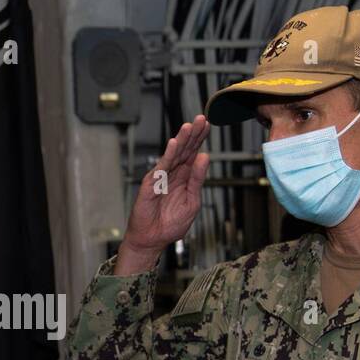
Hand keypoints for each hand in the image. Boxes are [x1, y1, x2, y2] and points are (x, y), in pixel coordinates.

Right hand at [115, 116, 210, 274]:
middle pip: (184, 150)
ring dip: (181, 140)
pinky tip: (174, 144)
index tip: (207, 124)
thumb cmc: (170, 224)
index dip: (200, 139)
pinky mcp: (151, 184)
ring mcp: (161, 177)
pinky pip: (161, 167)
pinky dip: (168, 155)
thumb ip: (197, 179)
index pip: (193, 153)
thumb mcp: (192, 201)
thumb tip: (205, 157)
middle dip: (193, 134)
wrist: (152, 239)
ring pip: (173, 155)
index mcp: (184, 177)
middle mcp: (172, 173)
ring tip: (189, 126)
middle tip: (201, 119)